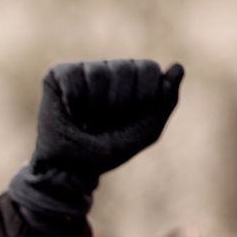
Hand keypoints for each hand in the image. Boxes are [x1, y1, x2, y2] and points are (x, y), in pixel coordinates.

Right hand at [30, 60, 184, 180]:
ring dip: (95, 107)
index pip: (149, 69)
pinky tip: (69, 113)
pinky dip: (73, 102)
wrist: (69, 170)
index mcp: (133, 80)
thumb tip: (178, 66)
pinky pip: (73, 77)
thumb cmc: (107, 151)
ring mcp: (84, 70)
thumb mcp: (145, 132)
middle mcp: (110, 69)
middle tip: (105, 124)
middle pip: (127, 68)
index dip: (142, 98)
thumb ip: (166, 101)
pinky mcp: (58, 74)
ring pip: (100, 72)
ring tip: (86, 122)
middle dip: (119, 104)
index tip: (128, 121)